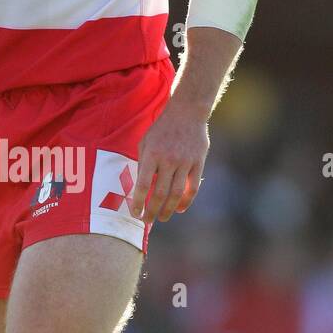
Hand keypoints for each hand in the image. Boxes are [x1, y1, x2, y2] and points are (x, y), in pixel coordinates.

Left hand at [129, 98, 209, 222]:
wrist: (187, 112)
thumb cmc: (161, 129)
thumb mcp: (145, 142)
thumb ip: (142, 164)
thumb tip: (139, 189)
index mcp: (152, 154)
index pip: (142, 185)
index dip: (138, 202)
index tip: (135, 213)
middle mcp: (168, 160)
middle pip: (159, 193)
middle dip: (152, 211)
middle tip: (147, 220)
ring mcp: (185, 162)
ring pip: (176, 194)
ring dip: (168, 210)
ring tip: (163, 218)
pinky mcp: (198, 163)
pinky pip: (192, 187)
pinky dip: (186, 201)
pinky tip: (179, 208)